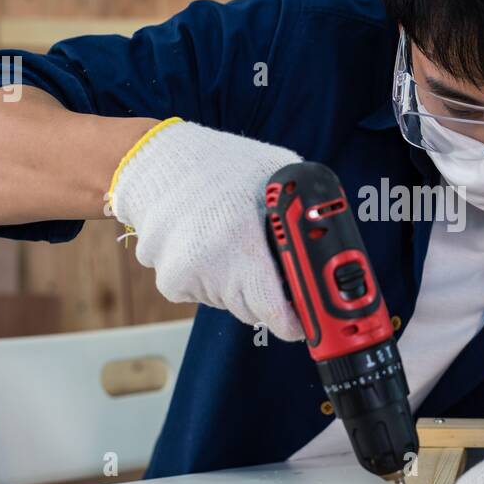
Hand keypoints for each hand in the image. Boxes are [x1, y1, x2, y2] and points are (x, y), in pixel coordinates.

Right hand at [109, 119, 303, 340]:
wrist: (155, 161)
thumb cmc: (218, 165)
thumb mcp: (274, 173)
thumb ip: (300, 207)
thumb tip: (327, 237)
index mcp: (239, 241)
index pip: (272, 310)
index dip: (293, 321)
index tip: (304, 322)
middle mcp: (209, 264)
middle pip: (253, 311)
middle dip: (267, 296)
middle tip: (271, 268)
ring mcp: (185, 276)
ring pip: (229, 303)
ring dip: (238, 285)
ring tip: (232, 242)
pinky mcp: (169, 283)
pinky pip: (205, 295)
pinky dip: (212, 279)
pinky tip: (209, 246)